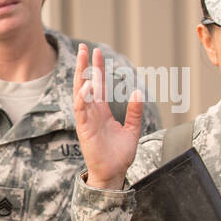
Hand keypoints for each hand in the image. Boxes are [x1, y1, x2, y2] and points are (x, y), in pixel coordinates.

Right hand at [74, 44, 142, 190]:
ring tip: (82, 59)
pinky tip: (86, 84)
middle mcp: (92, 113)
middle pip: (86, 84)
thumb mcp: (132, 129)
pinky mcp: (84, 129)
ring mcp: (86, 120)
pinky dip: (83, 97)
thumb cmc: (119, 155)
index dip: (98, 68)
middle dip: (84, 66)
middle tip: (83, 47)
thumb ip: (135, 111)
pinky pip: (81, 110)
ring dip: (81, 76)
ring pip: (81, 93)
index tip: (96, 52)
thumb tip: (139, 91)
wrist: (113, 173)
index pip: (99, 85)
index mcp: (102, 112)